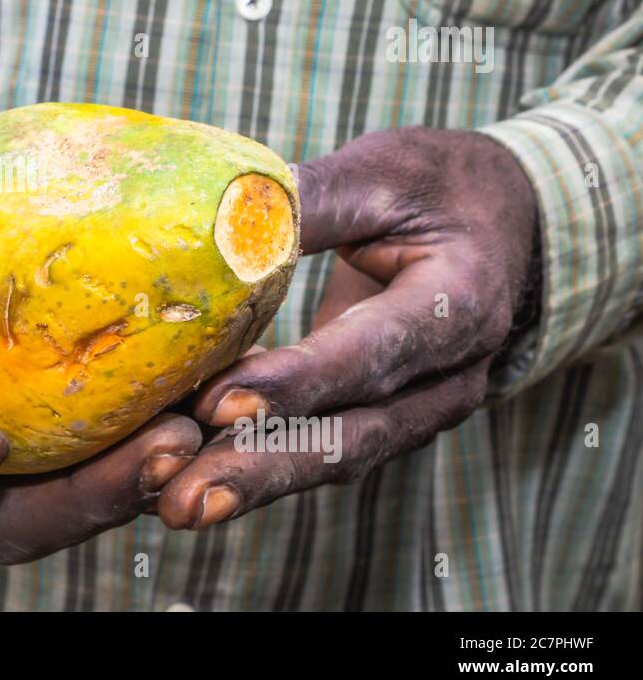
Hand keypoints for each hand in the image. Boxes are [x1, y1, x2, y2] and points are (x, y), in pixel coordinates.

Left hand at [157, 127, 538, 529]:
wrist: (503, 221)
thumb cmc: (436, 186)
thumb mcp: (382, 173)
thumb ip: (307, 199)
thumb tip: (214, 220)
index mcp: (460, 304)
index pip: (372, 353)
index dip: (297, 382)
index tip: (217, 404)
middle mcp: (447, 376)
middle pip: (352, 435)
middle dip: (260, 469)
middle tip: (182, 499)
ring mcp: (420, 408)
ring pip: (334, 456)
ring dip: (252, 483)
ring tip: (175, 507)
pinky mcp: (382, 417)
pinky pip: (322, 448)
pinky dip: (257, 463)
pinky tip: (190, 474)